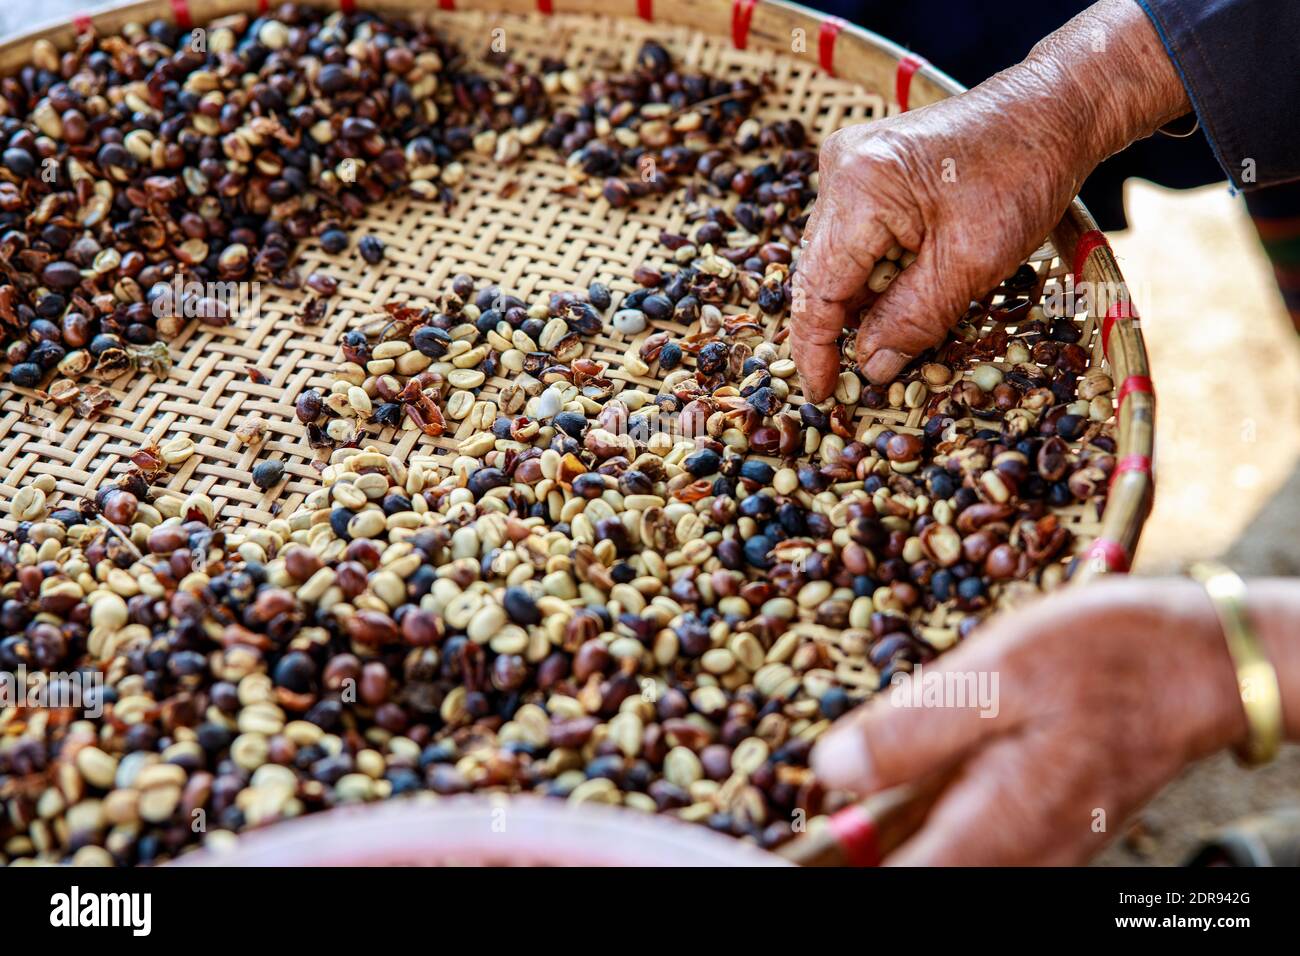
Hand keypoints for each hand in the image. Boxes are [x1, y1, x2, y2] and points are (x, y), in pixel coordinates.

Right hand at [791, 75, 1091, 401]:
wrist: (1051, 111)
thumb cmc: (1022, 176)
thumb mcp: (971, 264)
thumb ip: (913, 319)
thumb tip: (870, 367)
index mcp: (860, 189)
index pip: (818, 288)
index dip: (815, 348)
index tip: (822, 394)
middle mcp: (840, 170)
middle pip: (819, 272)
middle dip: (840, 326)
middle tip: (859, 375)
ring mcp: (849, 164)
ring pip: (835, 257)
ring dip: (862, 299)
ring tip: (894, 329)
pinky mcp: (865, 168)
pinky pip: (853, 236)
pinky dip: (874, 271)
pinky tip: (904, 289)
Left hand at [811, 579, 1247, 864]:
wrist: (1200, 664)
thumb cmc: (1107, 657)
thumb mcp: (997, 672)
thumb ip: (910, 729)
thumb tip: (830, 769)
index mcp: (996, 826)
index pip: (894, 880)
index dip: (832, 861)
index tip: (793, 834)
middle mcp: (1015, 855)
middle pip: (907, 871)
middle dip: (851, 838)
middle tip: (814, 787)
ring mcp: (1031, 848)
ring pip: (933, 855)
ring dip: (885, 823)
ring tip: (853, 767)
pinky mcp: (1039, 827)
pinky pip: (965, 836)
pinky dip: (924, 807)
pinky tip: (911, 758)